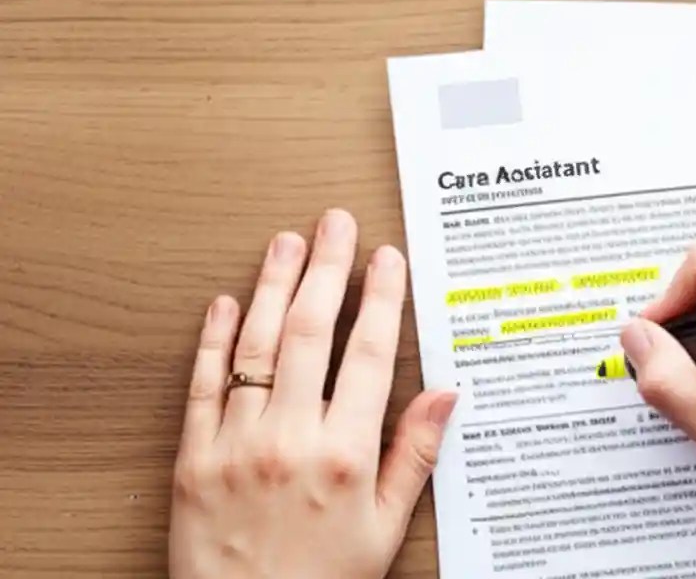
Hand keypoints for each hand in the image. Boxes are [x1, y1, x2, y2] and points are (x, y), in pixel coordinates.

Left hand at [170, 209, 457, 578]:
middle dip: (327, 268)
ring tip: (286, 242)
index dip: (381, 298)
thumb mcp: (385, 528)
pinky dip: (214, 339)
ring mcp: (237, 444)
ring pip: (257, 345)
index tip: (387, 259)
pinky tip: (227, 303)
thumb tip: (447, 393)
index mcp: (346, 455)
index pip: (370, 354)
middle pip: (312, 332)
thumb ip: (414, 454)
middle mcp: (291, 438)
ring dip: (273, 285)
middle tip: (334, 223)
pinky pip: (203, 385)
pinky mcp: (193, 458)